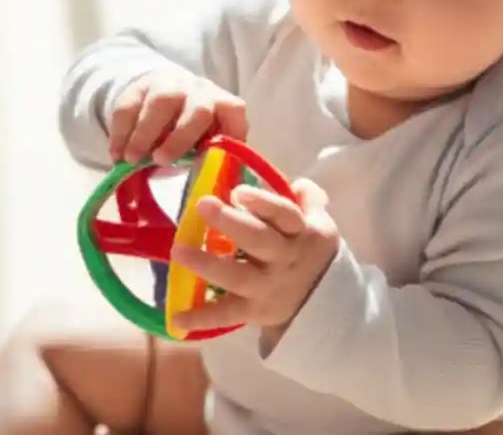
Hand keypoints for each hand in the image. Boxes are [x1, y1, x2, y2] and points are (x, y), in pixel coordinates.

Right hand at [108, 68, 246, 165]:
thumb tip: (217, 198)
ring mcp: (170, 85)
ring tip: (131, 160)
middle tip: (160, 161)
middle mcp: (201, 91)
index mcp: (224, 106)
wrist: (164, 96)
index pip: (233, 112)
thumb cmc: (192, 132)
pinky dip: (120, 132)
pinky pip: (129, 105)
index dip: (226, 135)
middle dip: (179, 138)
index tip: (208, 161)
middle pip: (197, 110)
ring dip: (144, 134)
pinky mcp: (140, 86)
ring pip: (161, 102)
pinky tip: (116, 153)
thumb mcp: (206, 144)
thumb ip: (212, 163)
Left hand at [169, 179, 338, 339]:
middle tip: (203, 204)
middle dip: (230, 222)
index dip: (262, 202)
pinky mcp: (254, 312)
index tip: (237, 191)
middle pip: (258, 240)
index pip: (285, 215)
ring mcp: (268, 288)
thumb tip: (297, 183)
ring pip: (237, 276)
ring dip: (206, 264)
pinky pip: (227, 315)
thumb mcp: (319, 223)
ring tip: (178, 250)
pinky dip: (202, 317)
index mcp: (300, 233)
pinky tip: (177, 318)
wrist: (326, 304)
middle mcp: (284, 259)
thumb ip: (308, 200)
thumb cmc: (309, 252)